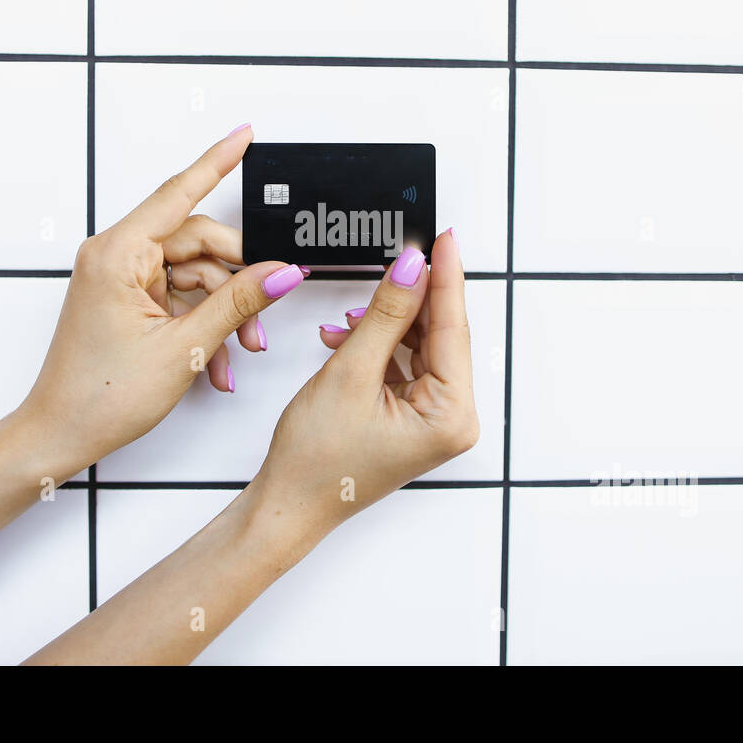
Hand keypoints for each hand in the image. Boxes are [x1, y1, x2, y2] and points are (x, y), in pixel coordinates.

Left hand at [19, 126, 305, 465]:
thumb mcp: (184, 347)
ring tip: (240, 349)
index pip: (179, 194)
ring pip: (194, 274)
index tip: (244, 135)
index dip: (217, 162)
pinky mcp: (125, 299)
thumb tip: (281, 272)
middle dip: (237, 279)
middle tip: (265, 310)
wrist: (59, 434)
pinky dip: (203, 323)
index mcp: (117, 254)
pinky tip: (217, 360)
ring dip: (224, 310)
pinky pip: (179, 296)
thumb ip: (238, 302)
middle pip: (198, 243)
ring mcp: (120, 278)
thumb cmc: (98, 395)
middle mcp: (114, 257)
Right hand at [247, 228, 477, 542]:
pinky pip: (404, 364)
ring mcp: (433, 420)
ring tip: (352, 316)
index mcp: (453, 416)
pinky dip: (377, 346)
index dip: (446, 278)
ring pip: (419, 347)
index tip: (444, 237)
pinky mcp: (412, 417)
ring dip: (386, 324)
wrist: (289, 504)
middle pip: (439, 336)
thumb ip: (387, 314)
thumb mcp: (351, 372)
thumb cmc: (317, 462)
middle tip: (398, 254)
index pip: (452, 329)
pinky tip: (347, 336)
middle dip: (410, 299)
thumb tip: (412, 267)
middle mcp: (453, 420)